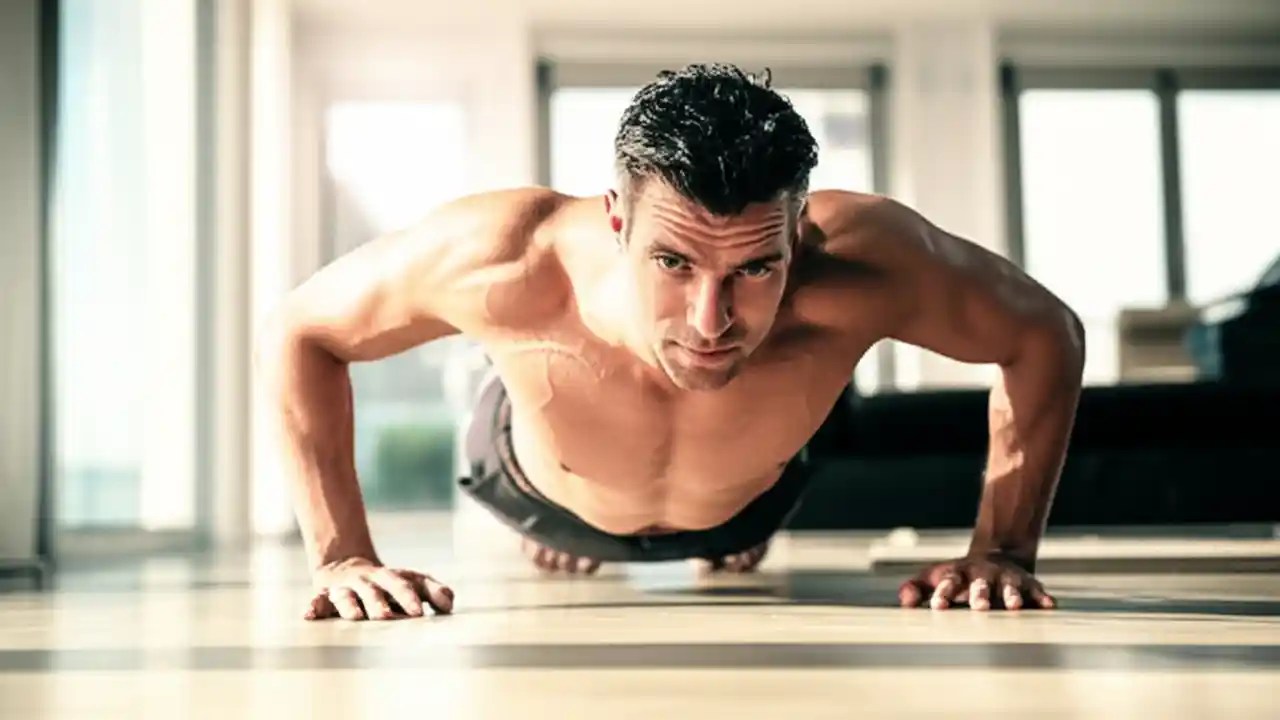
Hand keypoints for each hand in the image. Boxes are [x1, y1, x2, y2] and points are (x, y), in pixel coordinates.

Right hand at [304, 557, 454, 620]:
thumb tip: (450, 605)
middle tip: (388, 617)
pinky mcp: (323, 595)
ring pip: (346, 596)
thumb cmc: (387, 582)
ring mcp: (345, 588)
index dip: (410, 598)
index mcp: (390, 578)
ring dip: (350, 606)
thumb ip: (434, 591)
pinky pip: (317, 601)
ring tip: (355, 617)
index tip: (419, 613)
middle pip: (375, 591)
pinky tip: (309, 615)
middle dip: (381, 603)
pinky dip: (313, 607)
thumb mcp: (412, 581)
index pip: (403, 585)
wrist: (345, 563)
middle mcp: (367, 581)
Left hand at [898, 554, 1055, 610]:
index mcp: (958, 574)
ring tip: (1014, 606)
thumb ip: (915, 589)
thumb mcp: (934, 578)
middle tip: (979, 607)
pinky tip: (1049, 606)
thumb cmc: (957, 576)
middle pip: (980, 585)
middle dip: (979, 595)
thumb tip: (904, 603)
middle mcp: (983, 575)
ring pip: (1009, 588)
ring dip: (1011, 596)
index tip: (937, 606)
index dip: (943, 594)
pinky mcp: (1027, 584)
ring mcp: (1006, 579)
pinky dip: (1042, 597)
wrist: (995, 557)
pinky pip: (1036, 591)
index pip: (948, 583)